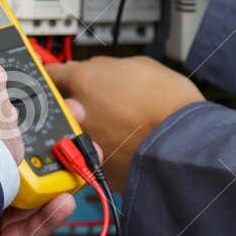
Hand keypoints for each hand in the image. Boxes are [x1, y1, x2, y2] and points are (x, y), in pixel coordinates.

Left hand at [45, 57, 203, 190]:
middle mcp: (76, 113)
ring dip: (87, 130)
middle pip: (60, 107)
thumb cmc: (170, 103)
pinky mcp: (95, 170)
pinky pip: (91, 157)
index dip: (53, 75)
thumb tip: (97, 67)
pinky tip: (124, 147)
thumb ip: (108, 66)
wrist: (185, 143)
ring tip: (116, 128)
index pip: (50, 74)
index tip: (54, 78)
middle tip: (94, 104)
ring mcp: (82, 143)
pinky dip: (103, 153)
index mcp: (83, 81)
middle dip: (72, 105)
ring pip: (74, 134)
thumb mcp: (141, 65)